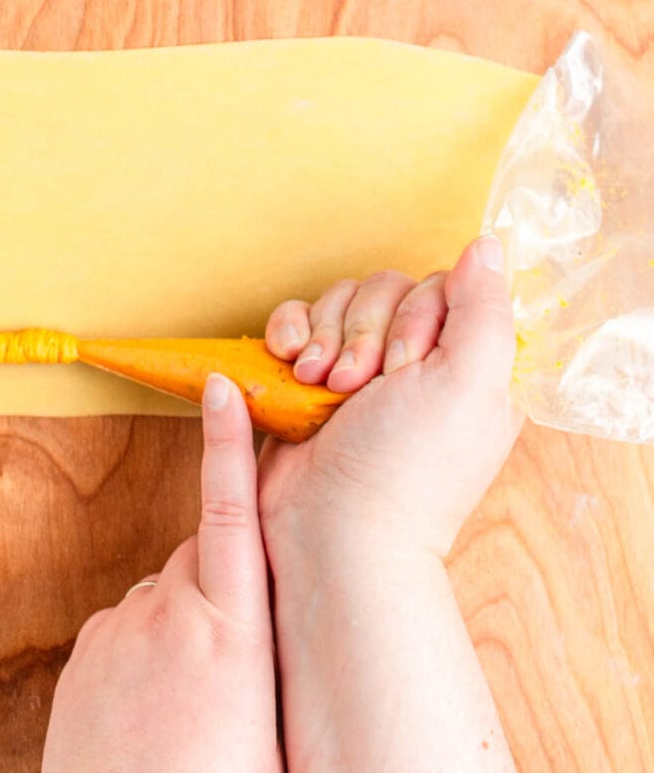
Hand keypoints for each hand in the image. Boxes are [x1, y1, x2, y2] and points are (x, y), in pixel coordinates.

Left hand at [27, 375, 285, 772]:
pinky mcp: (86, 650)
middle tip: (233, 655)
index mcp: (232, 630)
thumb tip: (261, 635)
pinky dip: (144, 650)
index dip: (229, 443)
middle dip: (219, 584)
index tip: (222, 387)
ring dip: (180, 627)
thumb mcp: (272, 731)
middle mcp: (170, 612)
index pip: (231, 512)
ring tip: (189, 703)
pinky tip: (150, 707)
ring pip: (163, 600)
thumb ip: (266, 658)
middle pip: (198, 562)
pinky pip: (127, 628)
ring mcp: (119, 628)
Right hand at [258, 236, 522, 557]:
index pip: (441, 286)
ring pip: (339, 300)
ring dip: (323, 335)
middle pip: (385, 288)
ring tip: (319, 386)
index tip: (405, 369)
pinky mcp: (307, 375)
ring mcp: (357, 367)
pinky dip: (287, 332)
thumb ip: (485, 308)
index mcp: (466, 364)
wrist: (329, 529)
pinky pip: (295, 319)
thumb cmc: (405, 470)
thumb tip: (486, 243)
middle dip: (364, 333)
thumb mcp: (468, 386)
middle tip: (355, 386)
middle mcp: (414, 362)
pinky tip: (286, 362)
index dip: (415, 316)